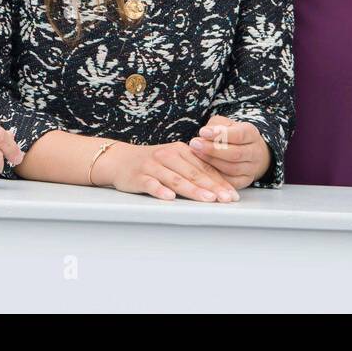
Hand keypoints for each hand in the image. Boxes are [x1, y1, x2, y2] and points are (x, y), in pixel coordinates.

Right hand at [94, 141, 239, 202]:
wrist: (118, 159)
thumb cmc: (152, 163)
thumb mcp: (174, 160)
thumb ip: (193, 169)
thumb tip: (219, 185)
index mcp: (180, 150)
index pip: (204, 168)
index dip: (220, 181)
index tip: (233, 195)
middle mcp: (168, 155)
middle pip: (193, 173)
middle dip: (212, 187)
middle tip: (227, 199)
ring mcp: (153, 165)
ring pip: (175, 178)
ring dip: (193, 190)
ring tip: (207, 199)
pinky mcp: (138, 176)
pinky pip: (151, 184)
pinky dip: (160, 190)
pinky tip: (170, 198)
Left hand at [187, 115, 271, 188]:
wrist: (248, 151)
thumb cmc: (232, 135)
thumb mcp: (226, 124)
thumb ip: (216, 126)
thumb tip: (204, 134)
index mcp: (251, 134)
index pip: (239, 135)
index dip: (220, 134)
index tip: (202, 132)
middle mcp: (255, 152)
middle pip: (235, 154)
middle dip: (213, 150)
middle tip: (194, 144)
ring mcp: (251, 168)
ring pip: (232, 169)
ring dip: (212, 162)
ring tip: (196, 154)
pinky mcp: (245, 181)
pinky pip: (230, 182)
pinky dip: (215, 176)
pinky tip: (202, 168)